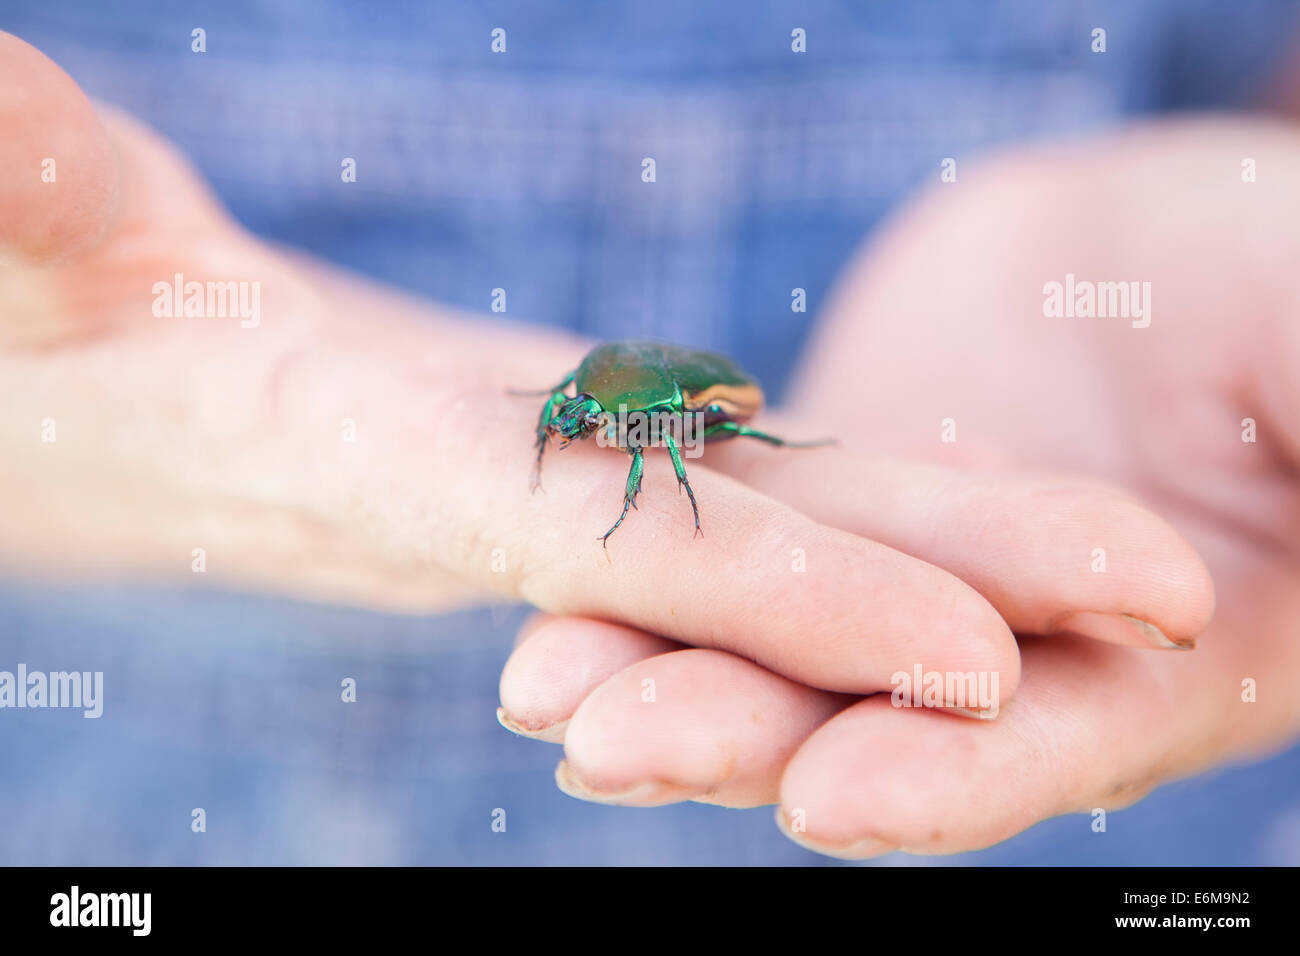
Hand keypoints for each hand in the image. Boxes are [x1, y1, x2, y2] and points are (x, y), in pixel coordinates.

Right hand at [0, 33, 1028, 705]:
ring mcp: (543, 492)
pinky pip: (725, 498)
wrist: (76, 416)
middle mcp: (506, 505)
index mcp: (391, 470)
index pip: (634, 549)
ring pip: (770, 525)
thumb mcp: (24, 260)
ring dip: (943, 551)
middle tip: (1176, 606)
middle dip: (965, 588)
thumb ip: (20, 192)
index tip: (998, 661)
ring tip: (1125, 570)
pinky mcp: (548, 469)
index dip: (809, 599)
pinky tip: (959, 518)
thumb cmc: (36, 351)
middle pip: (764, 554)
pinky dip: (848, 516)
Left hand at [499, 117, 1299, 856]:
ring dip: (674, 682)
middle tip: (623, 744)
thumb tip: (1241, 579)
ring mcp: (913, 600)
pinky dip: (649, 592)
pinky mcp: (830, 534)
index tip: (830, 792)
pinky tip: (553, 628)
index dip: (954, 771)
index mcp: (1184, 651)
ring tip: (552, 699)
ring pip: (789, 654)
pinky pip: (735, 569)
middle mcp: (1033, 655)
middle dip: (758, 731)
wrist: (1144, 235)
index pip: (1066, 734)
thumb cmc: (1273, 270)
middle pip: (890, 715)